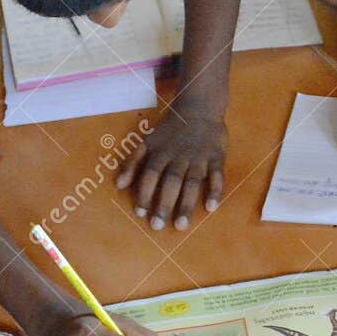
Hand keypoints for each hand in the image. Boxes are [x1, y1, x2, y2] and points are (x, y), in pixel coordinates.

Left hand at [116, 105, 225, 229]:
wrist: (199, 109)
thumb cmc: (170, 131)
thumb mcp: (147, 142)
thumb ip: (132, 162)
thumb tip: (119, 186)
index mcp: (160, 153)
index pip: (150, 175)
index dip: (144, 193)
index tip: (140, 214)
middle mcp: (179, 157)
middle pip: (171, 182)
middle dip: (164, 204)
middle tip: (158, 227)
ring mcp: (199, 158)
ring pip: (192, 183)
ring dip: (187, 203)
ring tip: (182, 225)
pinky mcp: (217, 157)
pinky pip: (217, 175)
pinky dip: (215, 190)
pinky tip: (211, 207)